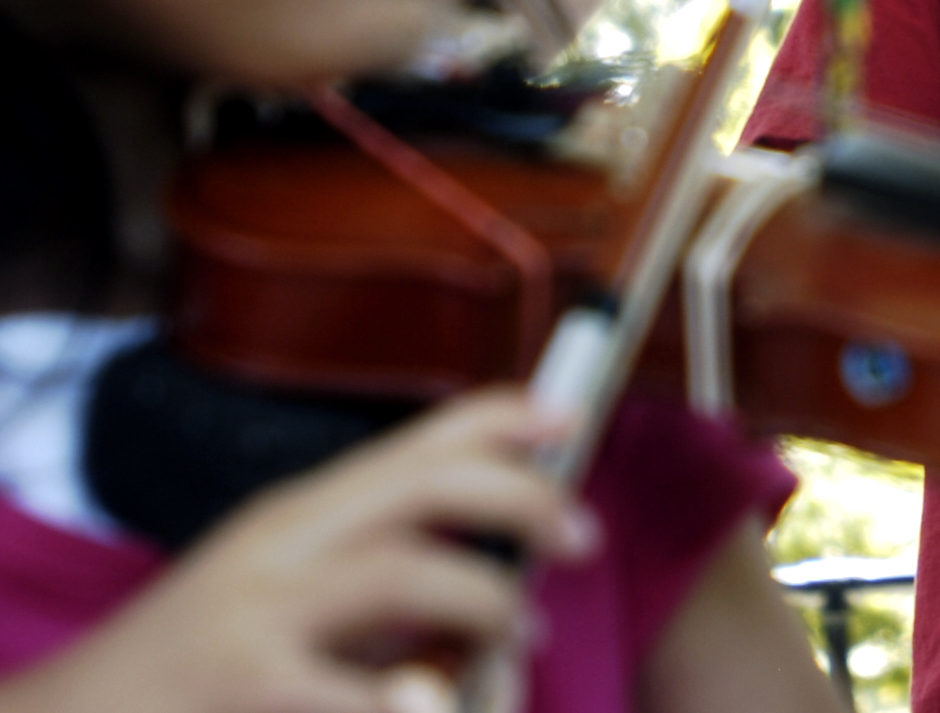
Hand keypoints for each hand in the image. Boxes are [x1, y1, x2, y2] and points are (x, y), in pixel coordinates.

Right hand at [20, 391, 596, 712]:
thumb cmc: (192, 669)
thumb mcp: (282, 597)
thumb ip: (371, 581)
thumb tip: (494, 584)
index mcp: (299, 516)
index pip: (416, 443)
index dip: (500, 420)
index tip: (569, 420)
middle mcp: (280, 544)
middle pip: (427, 486)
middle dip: (523, 498)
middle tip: (584, 540)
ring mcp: (257, 611)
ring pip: (406, 570)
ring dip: (485, 599)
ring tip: (518, 638)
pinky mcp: (242, 681)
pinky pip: (363, 687)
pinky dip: (417, 697)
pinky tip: (434, 702)